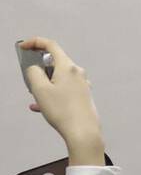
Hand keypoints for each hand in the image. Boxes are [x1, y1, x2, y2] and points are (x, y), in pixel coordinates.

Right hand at [18, 38, 104, 165]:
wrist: (83, 132)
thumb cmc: (63, 111)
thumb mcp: (39, 89)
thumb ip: (33, 72)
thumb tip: (35, 68)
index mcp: (68, 67)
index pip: (51, 45)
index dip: (35, 42)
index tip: (24, 47)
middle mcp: (78, 73)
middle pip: (55, 62)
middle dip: (40, 69)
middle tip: (30, 80)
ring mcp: (83, 85)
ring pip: (58, 78)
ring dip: (45, 84)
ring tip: (36, 98)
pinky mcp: (84, 96)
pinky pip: (64, 90)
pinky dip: (52, 94)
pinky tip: (41, 107)